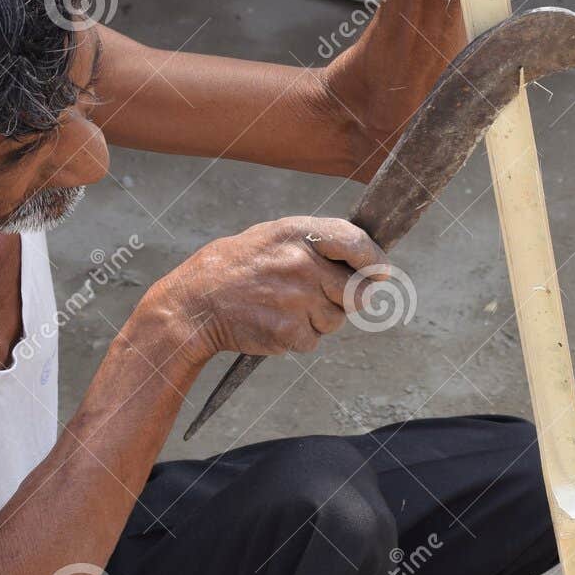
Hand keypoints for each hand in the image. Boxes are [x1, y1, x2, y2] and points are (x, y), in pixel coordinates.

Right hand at [160, 217, 389, 362]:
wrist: (194, 305)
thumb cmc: (236, 269)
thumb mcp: (272, 237)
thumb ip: (316, 243)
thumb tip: (368, 261)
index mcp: (298, 233)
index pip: (357, 243)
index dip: (376, 261)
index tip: (381, 271)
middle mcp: (302, 263)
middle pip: (357, 292)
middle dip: (346, 299)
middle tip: (319, 296)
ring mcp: (297, 299)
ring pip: (336, 320)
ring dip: (317, 320)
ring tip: (282, 306)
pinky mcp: (289, 332)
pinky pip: (313, 341)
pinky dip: (298, 338)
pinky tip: (272, 323)